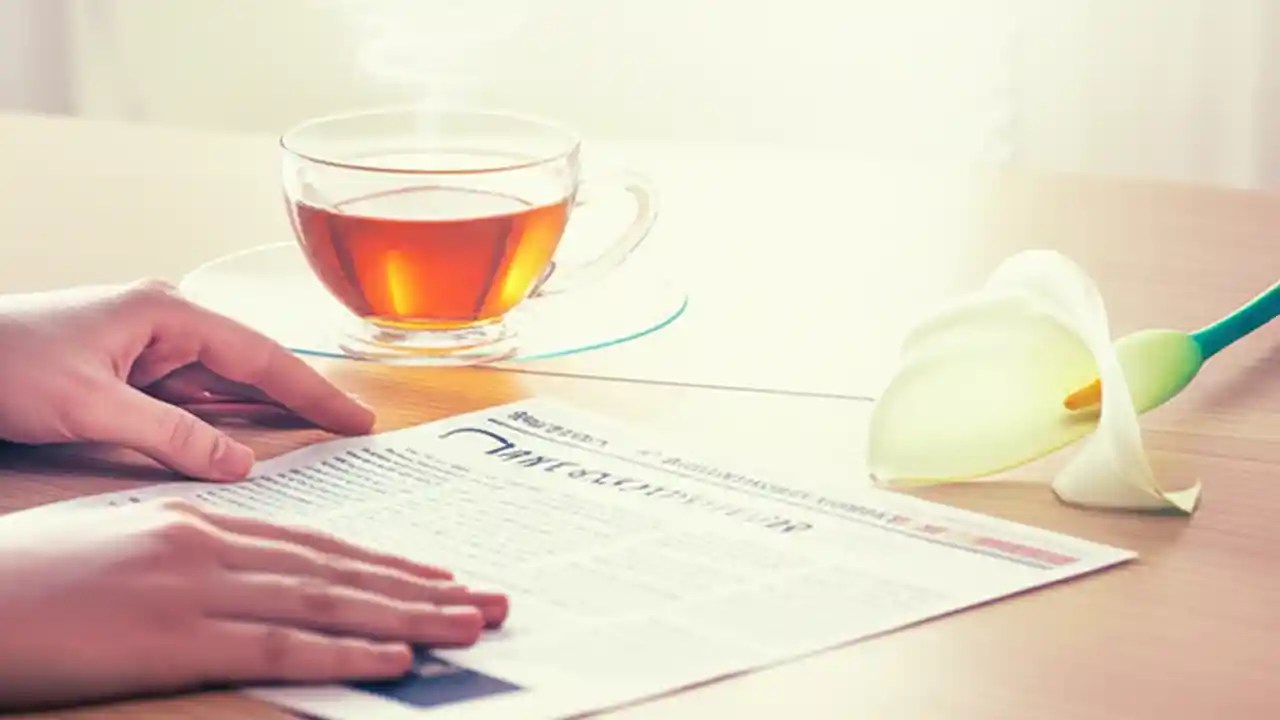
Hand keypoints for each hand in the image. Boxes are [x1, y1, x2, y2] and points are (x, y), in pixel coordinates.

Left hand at [0, 280, 374, 480]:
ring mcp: (146, 348)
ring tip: (315, 438)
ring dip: (262, 412)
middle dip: (298, 399)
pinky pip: (190, 400)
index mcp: (165, 313)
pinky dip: (220, 422)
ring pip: (221, 386)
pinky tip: (248, 439)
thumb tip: (239, 463)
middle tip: (350, 431)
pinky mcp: (128, 373)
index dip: (311, 390)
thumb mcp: (91, 407)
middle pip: (249, 367)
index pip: (258, 356)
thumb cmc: (2, 364)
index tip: (356, 418)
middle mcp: (164, 324)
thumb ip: (171, 436)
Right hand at [0, 498, 508, 710]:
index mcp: (197, 523)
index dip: (384, 563)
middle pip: (340, 570)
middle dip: (422, 587)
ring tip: (472, 625)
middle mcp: (212, 547)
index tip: (437, 576)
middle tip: (489, 600)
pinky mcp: (178, 640)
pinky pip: (282, 648)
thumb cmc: (26, 576)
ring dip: (409, 616)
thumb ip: (187, 550)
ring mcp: (199, 591)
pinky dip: (348, 653)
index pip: (316, 544)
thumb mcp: (117, 543)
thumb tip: (243, 564)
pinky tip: (398, 660)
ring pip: (330, 603)